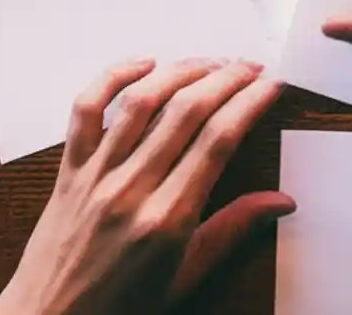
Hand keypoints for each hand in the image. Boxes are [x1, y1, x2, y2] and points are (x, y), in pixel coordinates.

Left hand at [0, 58, 292, 314]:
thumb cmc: (120, 307)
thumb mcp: (187, 277)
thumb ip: (234, 230)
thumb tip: (283, 202)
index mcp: (168, 220)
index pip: (219, 141)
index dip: (250, 104)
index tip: (271, 85)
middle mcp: (131, 189)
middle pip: (186, 112)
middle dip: (226, 79)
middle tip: (251, 66)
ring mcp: (95, 175)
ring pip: (140, 101)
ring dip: (180, 71)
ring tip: (210, 62)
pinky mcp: (68, 169)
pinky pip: (85, 109)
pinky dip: (112, 77)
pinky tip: (144, 64)